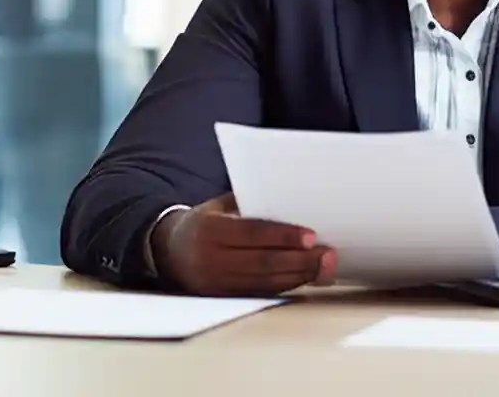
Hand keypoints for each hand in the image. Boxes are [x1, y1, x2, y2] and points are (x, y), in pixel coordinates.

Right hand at [150, 193, 336, 295]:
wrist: (169, 251)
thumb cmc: (206, 221)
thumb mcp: (221, 206)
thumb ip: (252, 204)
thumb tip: (294, 200)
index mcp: (209, 230)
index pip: (252, 233)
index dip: (283, 236)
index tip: (311, 235)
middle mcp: (211, 260)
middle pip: (263, 263)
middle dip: (300, 260)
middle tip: (329, 253)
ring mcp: (217, 283)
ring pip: (266, 282)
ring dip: (300, 275)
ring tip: (326, 265)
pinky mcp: (224, 297)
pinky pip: (262, 293)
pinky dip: (288, 285)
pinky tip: (307, 276)